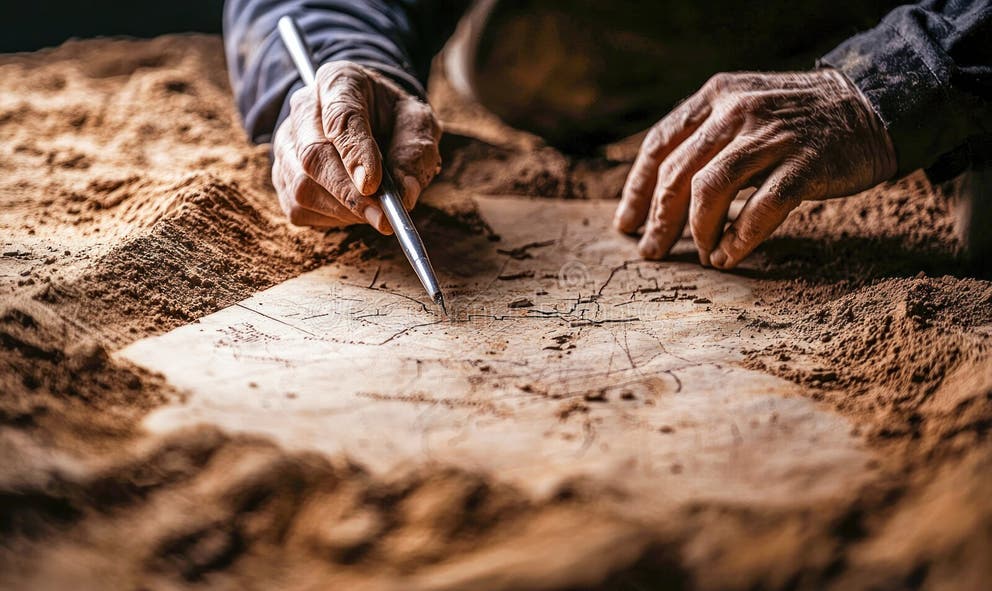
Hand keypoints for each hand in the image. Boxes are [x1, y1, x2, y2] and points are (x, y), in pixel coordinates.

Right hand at [272, 61, 441, 233]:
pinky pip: (297, 207)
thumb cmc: (395, 120)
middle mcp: (304, 106)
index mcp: (339, 81)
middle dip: (349, 193)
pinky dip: (330, 218)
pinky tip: (354, 209)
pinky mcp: (282, 173)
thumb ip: (414, 153)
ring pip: (302, 185)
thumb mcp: (418, 125)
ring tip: (375, 211)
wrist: (374, 122)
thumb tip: (403, 195)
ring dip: (343, 209)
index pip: (340, 116)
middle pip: (313, 154)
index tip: (373, 184)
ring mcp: (287, 141)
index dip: (355, 153)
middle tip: (382, 216)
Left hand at [614, 69, 896, 268]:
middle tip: (652, 252)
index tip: (627, 224)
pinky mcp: (805, 164)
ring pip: (710, 190)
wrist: (872, 106)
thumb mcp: (745, 109)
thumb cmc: (799, 120)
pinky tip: (730, 256)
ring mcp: (772, 137)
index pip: (659, 145)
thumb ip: (707, 138)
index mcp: (716, 97)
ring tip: (702, 254)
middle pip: (678, 173)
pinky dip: (739, 238)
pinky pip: (759, 209)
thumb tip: (660, 194)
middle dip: (659, 219)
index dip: (638, 190)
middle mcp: (738, 112)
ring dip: (698, 230)